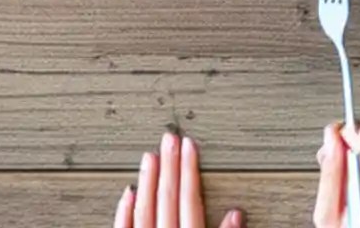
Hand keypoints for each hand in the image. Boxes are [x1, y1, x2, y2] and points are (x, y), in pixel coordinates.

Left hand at [114, 133, 240, 227]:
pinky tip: (129, 192)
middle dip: (170, 165)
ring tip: (150, 156)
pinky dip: (126, 209)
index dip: (190, 168)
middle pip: (168, 196)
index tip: (189, 146)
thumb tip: (236, 215)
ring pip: (145, 207)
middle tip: (170, 140)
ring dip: (149, 180)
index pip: (190, 196)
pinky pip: (123, 227)